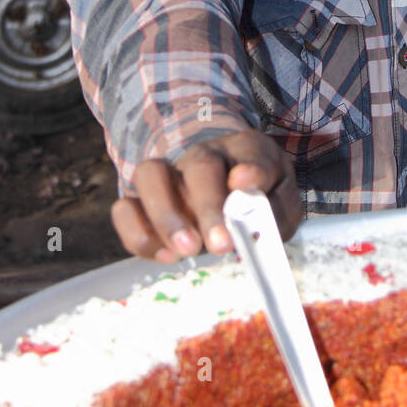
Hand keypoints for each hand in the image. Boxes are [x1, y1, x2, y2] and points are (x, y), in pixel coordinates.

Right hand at [110, 131, 300, 262]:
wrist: (228, 193)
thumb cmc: (260, 201)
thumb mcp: (282, 205)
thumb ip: (276, 212)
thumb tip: (257, 222)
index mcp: (246, 150)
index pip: (251, 150)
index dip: (250, 167)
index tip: (243, 183)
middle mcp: (205, 156)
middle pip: (199, 166)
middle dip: (207, 205)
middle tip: (221, 245)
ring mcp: (170, 175)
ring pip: (150, 175)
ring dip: (166, 215)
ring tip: (188, 250)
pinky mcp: (142, 200)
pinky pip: (124, 209)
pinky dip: (139, 234)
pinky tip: (167, 256)